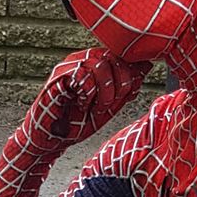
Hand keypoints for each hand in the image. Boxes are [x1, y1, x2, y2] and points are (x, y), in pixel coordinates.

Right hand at [18, 46, 145, 157]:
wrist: (51, 141)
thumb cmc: (76, 123)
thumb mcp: (109, 106)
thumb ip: (126, 88)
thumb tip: (145, 68)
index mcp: (94, 64)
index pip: (121, 56)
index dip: (130, 76)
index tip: (126, 95)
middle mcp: (81, 60)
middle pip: (114, 56)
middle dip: (120, 84)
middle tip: (108, 104)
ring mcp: (68, 67)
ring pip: (100, 64)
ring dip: (104, 92)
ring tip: (94, 107)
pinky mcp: (57, 78)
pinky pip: (82, 75)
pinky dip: (88, 93)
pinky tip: (81, 103)